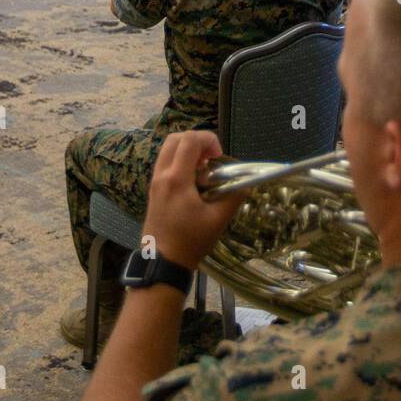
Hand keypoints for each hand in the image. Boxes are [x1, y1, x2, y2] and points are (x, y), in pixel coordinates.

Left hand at [140, 131, 242, 271]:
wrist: (163, 261)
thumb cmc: (191, 241)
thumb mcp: (218, 220)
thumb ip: (234, 197)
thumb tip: (246, 183)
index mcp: (177, 179)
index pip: (190, 141)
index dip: (208, 140)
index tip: (219, 158)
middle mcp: (162, 175)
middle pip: (175, 138)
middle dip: (197, 141)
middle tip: (211, 158)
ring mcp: (155, 181)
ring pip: (168, 149)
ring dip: (187, 150)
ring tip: (204, 169)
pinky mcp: (153, 189)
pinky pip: (165, 162)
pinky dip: (180, 161)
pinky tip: (193, 180)